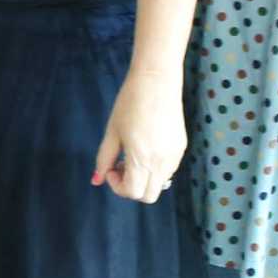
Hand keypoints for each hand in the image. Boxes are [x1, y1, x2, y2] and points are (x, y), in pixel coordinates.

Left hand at [91, 68, 186, 201]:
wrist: (157, 82)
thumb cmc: (129, 104)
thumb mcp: (112, 133)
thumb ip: (104, 159)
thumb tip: (96, 181)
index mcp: (142, 158)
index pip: (133, 192)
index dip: (117, 187)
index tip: (110, 168)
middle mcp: (162, 162)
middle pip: (149, 195)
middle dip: (131, 187)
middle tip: (119, 165)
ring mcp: (175, 156)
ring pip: (159, 184)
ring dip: (143, 178)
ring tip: (131, 154)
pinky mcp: (182, 148)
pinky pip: (168, 170)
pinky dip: (154, 169)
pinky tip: (145, 148)